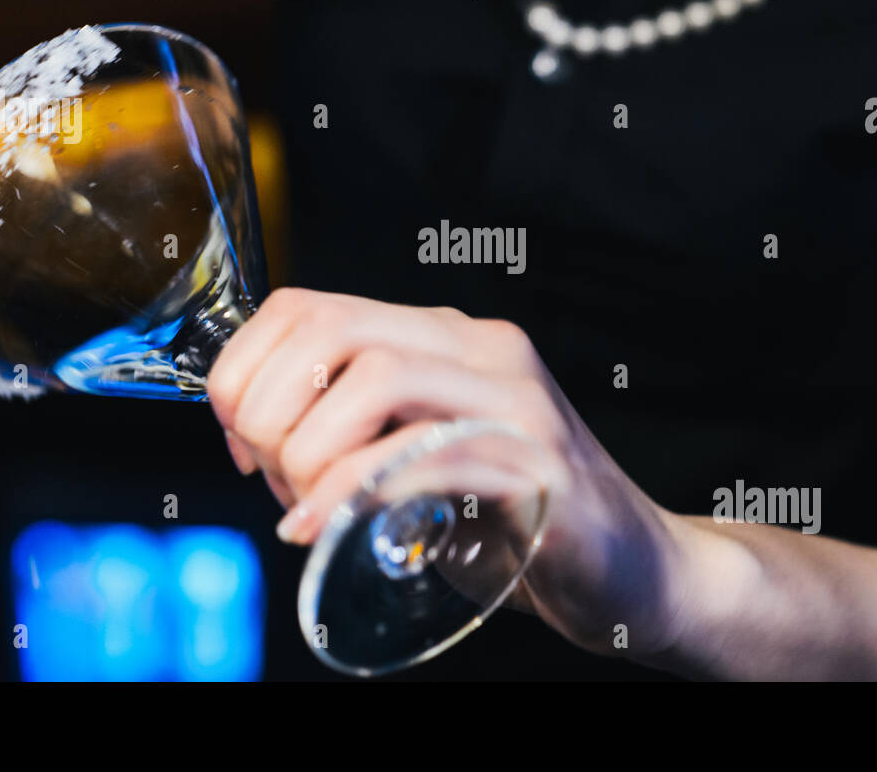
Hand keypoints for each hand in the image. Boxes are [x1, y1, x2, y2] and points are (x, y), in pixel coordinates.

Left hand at [206, 287, 691, 660]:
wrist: (637, 571)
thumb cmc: (517, 519)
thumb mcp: (424, 454)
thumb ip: (360, 431)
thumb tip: (256, 442)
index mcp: (446, 339)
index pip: (310, 306)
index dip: (245, 367)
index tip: (238, 436)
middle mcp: (482, 351)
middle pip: (333, 330)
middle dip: (267, 406)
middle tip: (265, 473)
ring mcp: (517, 403)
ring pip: (377, 379)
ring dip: (309, 450)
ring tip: (301, 505)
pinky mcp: (540, 469)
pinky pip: (427, 457)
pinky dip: (353, 493)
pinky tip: (321, 529)